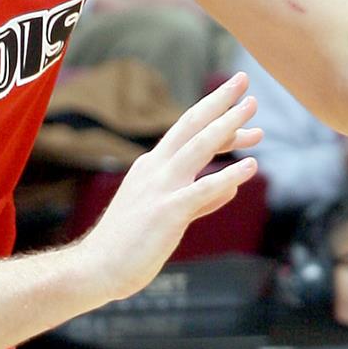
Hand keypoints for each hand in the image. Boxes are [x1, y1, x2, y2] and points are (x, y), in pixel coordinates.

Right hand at [78, 73, 260, 301]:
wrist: (95, 269)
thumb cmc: (128, 245)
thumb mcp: (167, 214)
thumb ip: (201, 200)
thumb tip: (231, 189)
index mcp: (151, 167)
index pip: (188, 133)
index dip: (217, 117)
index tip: (242, 109)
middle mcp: (155, 169)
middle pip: (190, 125)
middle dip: (219, 101)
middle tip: (243, 80)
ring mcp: (160, 188)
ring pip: (198, 147)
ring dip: (227, 124)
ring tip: (252, 107)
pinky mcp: (167, 212)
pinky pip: (203, 189)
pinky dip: (229, 175)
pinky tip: (251, 166)